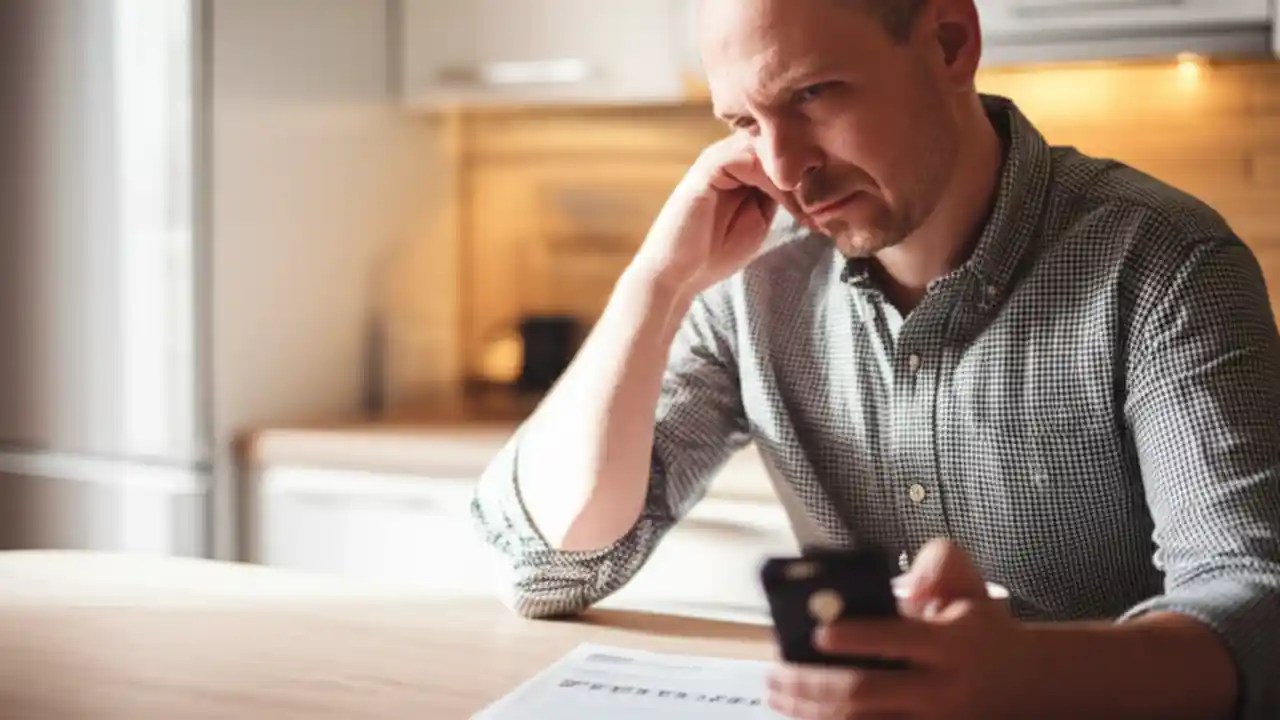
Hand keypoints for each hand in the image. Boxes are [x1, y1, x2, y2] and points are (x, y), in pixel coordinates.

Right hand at [627, 134, 810, 295]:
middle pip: (777, 143)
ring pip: (767, 147)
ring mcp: (716, 160)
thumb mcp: (759, 219)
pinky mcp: (707, 168)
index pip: (781, 152)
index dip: (808, 170)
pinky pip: (747, 158)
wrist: (678, 274)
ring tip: (810, 202)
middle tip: (827, 197)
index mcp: (740, 169)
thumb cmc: (714, 253)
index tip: (832, 198)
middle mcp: (728, 157)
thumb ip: (777, 197)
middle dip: (805, 168)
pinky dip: (773, 178)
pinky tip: (788, 200)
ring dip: (793, 173)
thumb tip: (811, 182)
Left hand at [767, 540, 1032, 719]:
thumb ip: (941, 565)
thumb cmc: (984, 627)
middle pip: (868, 694)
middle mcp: (942, 691)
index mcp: (952, 645)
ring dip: (813, 712)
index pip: (898, 641)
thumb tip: (907, 583)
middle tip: (778, 672)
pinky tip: (806, 715)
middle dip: (815, 684)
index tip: (816, 634)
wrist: (1031, 684)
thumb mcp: (972, 586)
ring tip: (778, 694)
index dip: (856, 639)